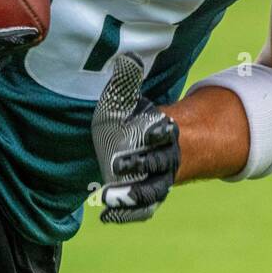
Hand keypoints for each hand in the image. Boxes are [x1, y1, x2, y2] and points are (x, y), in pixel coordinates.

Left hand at [91, 53, 180, 222]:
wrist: (150, 146)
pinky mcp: (147, 197)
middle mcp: (165, 158)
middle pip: (158, 163)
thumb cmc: (137, 121)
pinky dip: (126, 213)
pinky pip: (142, 208)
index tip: (152, 128)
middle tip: (117, 165)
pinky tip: (106, 215)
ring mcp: (158, 181)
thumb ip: (128, 83)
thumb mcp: (130, 101)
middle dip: (140, 164)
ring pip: (151, 190)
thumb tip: (127, 57)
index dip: (160, 131)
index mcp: (164, 133)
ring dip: (132, 195)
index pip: (165, 132)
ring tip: (109, 198)